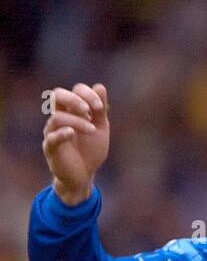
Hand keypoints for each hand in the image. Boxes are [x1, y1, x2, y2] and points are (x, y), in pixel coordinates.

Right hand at [42, 83, 109, 205]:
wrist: (84, 175)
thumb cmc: (90, 149)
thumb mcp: (100, 127)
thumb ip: (100, 110)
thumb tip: (100, 86)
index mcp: (72, 111)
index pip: (74, 90)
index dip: (87, 94)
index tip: (100, 107)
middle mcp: (60, 118)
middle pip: (57, 94)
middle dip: (75, 99)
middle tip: (90, 110)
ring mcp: (53, 132)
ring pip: (57, 117)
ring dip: (78, 121)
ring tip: (92, 130)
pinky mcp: (51, 148)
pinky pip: (52, 137)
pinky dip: (63, 133)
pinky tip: (73, 134)